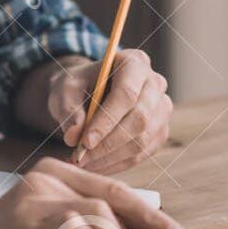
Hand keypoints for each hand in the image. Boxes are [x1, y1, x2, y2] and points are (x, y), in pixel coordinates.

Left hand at [45, 51, 171, 174]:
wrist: (90, 92)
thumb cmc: (79, 86)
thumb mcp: (65, 90)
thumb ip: (68, 110)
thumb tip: (73, 136)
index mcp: (134, 62)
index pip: (126, 94)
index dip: (106, 121)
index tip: (85, 142)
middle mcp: (155, 83)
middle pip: (140, 119)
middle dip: (109, 143)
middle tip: (81, 157)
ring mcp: (162, 108)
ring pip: (142, 140)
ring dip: (111, 157)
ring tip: (82, 163)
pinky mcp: (160, 131)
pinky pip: (142, 153)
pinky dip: (117, 164)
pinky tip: (95, 166)